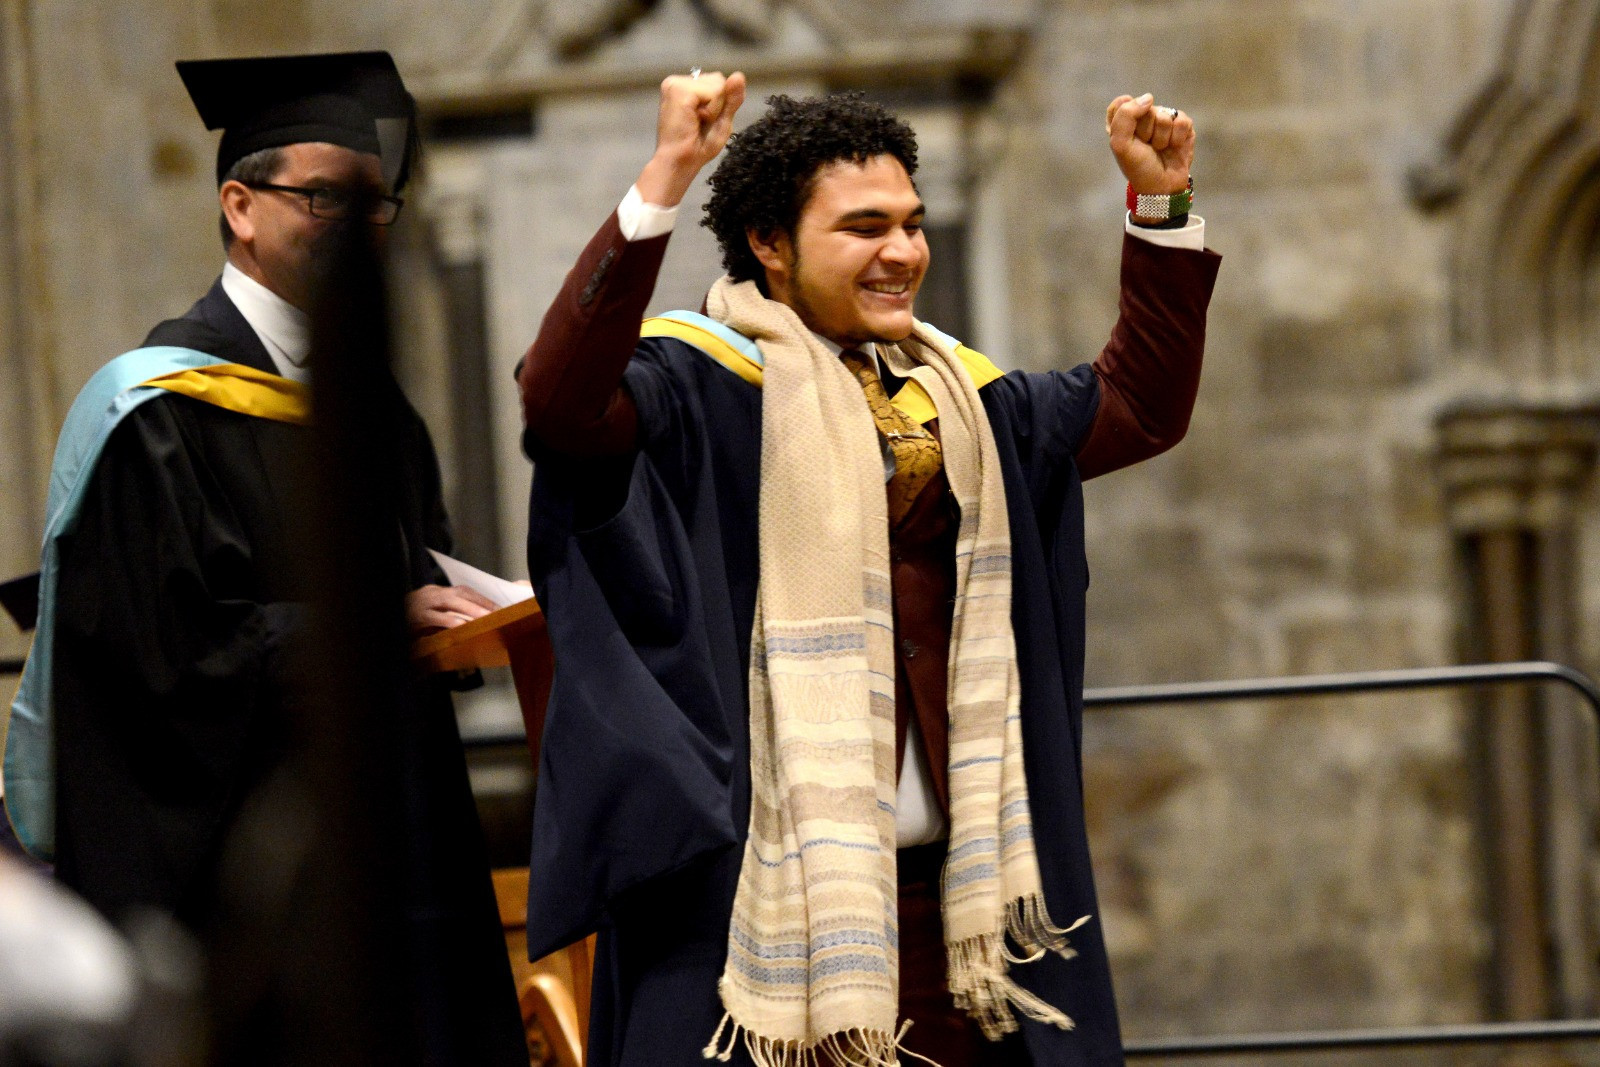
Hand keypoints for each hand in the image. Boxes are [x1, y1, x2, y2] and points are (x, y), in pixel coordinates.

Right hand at [405, 584, 495, 633]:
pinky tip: (461, 626)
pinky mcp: (415, 617)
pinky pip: (434, 617)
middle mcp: (429, 594)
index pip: (463, 591)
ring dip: (469, 610)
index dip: (482, 599)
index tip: (498, 608)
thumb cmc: (414, 621)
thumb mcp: (433, 615)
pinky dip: (448, 621)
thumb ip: (451, 615)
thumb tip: (478, 619)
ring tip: (485, 618)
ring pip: (448, 602)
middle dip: (479, 603)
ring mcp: (422, 604)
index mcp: (436, 592)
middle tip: (497, 613)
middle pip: (458, 594)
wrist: (389, 619)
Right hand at [636, 70, 747, 207]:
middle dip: (717, 105)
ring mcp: (676, 83)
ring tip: (695, 122)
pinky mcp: (678, 90)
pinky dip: (711, 110)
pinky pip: (713, 92)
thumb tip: (739, 75)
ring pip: (717, 84)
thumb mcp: (722, 121)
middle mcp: (677, 82)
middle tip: (698, 123)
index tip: (701, 121)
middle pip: (718, 80)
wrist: (681, 162)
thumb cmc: (698, 147)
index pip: (717, 81)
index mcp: (684, 87)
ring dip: (714, 109)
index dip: (718, 104)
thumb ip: (731, 98)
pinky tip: (694, 120)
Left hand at [1106, 93, 1193, 196]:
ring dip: (1162, 138)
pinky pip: (1181, 121)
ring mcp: (1165, 121)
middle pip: (1146, 108)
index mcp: (1125, 122)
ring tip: (1160, 149)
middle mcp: (1144, 119)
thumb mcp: (1120, 144)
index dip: (1127, 117)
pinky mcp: (1183, 127)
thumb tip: (1149, 98)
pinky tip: (1174, 148)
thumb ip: (1125, 115)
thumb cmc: (1138, 167)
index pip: (1122, 102)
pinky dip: (1177, 138)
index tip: (1129, 135)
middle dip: (1146, 131)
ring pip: (1164, 115)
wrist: (1161, 186)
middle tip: (1147, 147)